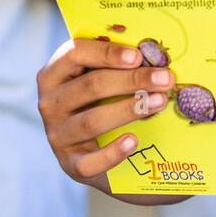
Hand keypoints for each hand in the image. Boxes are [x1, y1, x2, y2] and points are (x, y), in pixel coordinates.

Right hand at [36, 37, 173, 191]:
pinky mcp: (71, 164)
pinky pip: (90, 161)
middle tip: (165, 79)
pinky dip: (113, 152)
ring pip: (92, 121)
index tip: (138, 56)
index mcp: (55, 73)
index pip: (74, 53)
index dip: (107, 53)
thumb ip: (121, 66)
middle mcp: (50, 103)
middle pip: (90, 86)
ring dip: (129, 110)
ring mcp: (57, 135)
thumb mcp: (106, 79)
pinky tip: (133, 141)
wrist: (100, 151)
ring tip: (160, 102)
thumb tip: (156, 57)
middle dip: (132, 80)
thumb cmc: (106, 101)